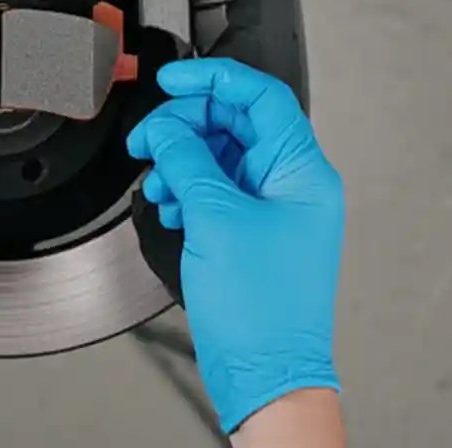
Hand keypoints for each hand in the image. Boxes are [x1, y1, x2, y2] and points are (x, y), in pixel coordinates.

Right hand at [126, 58, 343, 432]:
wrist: (265, 373)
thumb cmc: (261, 311)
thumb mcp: (215, 219)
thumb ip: (188, 161)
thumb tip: (166, 129)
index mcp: (302, 171)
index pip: (261, 97)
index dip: (214, 79)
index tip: (173, 81)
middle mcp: (292, 185)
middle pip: (234, 125)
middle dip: (185, 128)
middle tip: (149, 139)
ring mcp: (272, 209)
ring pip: (219, 157)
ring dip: (181, 162)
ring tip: (158, 181)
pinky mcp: (251, 232)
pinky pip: (215, 190)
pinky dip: (186, 190)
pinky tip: (170, 204)